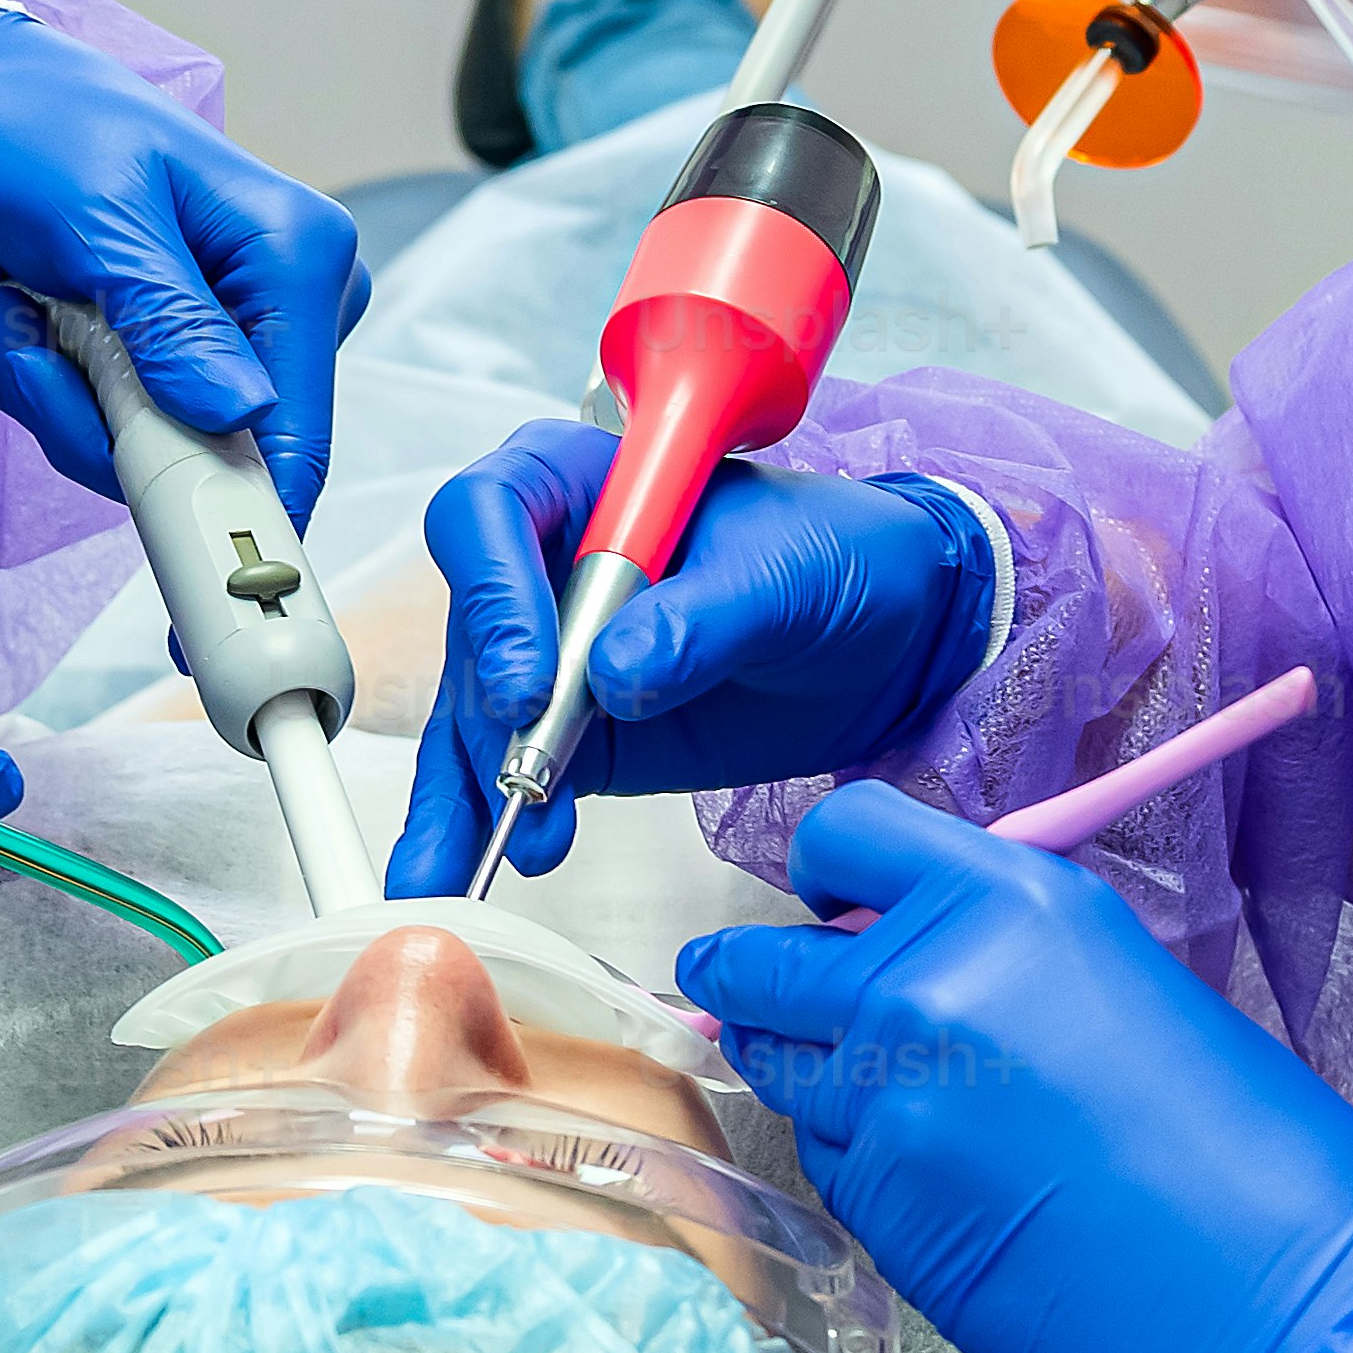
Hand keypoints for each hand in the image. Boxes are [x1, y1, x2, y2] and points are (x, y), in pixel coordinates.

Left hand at [0, 5, 366, 542]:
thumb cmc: (39, 128)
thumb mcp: (94, 216)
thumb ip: (167, 318)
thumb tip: (238, 413)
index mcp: (297, 256)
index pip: (296, 432)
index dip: (229, 504)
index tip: (172, 559)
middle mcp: (283, 306)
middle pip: (206, 457)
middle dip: (89, 411)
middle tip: (21, 326)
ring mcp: (228, 342)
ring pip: (137, 453)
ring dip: (47, 389)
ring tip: (11, 299)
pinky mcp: (172, 361)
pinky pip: (103, 429)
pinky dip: (40, 381)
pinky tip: (16, 308)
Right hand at [384, 435, 991, 894]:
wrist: (889, 636)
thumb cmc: (839, 559)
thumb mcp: (788, 574)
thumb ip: (704, 618)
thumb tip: (615, 677)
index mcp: (585, 486)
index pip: (489, 513)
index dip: (493, 595)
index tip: (531, 681)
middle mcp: (546, 565)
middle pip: (470, 633)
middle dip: (482, 718)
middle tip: (526, 782)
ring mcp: (553, 654)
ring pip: (473, 720)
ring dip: (464, 796)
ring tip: (463, 867)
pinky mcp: (574, 733)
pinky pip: (511, 777)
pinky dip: (494, 824)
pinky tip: (497, 864)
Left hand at [673, 787, 1352, 1352]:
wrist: (1292, 1301)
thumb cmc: (1254, 1150)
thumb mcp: (1127, 986)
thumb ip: (1002, 955)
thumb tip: (903, 955)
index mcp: (1012, 902)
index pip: (845, 831)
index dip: (823, 871)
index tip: (828, 906)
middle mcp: (927, 983)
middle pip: (765, 964)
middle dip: (756, 985)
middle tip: (764, 1002)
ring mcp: (889, 1101)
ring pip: (783, 1070)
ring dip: (814, 1082)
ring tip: (914, 1112)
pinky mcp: (880, 1208)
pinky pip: (831, 1162)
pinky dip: (864, 1168)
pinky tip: (953, 1194)